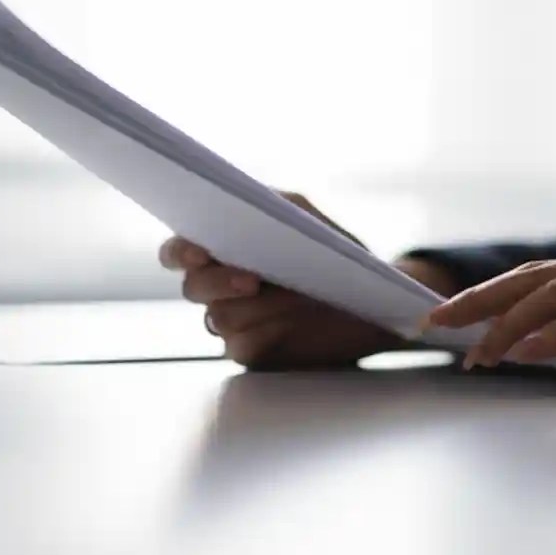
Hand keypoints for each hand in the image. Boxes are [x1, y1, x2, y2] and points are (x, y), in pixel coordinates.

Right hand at [159, 191, 459, 367]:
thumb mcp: (305, 215)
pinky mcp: (256, 353)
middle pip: (193, 288)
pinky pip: (241, 346)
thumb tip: (240, 201)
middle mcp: (219, 290)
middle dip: (218, 281)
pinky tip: (293, 323)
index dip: (180, 252)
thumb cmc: (335, 252)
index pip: (179, 253)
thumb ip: (271, 201)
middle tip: (251, 279)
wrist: (376, 298)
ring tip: (295, 295)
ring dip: (255, 307)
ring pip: (218, 318)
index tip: (198, 251)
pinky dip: (268, 332)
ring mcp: (235, 325)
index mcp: (222, 254)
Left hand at [423, 248, 555, 389]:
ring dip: (505, 324)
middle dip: (477, 301)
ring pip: (553, 296)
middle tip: (432, 326)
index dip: (489, 293)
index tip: (451, 316)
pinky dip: (548, 337)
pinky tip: (521, 354)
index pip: (541, 276)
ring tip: (473, 353)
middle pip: (533, 277)